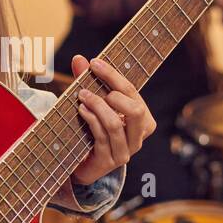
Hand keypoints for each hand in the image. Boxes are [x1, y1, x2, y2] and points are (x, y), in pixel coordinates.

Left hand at [67, 54, 155, 186]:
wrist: (85, 164)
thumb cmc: (94, 129)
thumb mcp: (94, 104)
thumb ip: (89, 82)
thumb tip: (78, 58)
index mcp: (143, 120)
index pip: (133, 92)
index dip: (113, 76)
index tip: (95, 63)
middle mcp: (139, 136)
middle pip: (135, 110)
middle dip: (112, 94)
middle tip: (89, 88)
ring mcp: (126, 151)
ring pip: (116, 124)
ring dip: (97, 106)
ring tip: (82, 96)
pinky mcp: (110, 160)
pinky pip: (102, 137)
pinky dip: (91, 120)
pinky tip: (81, 110)